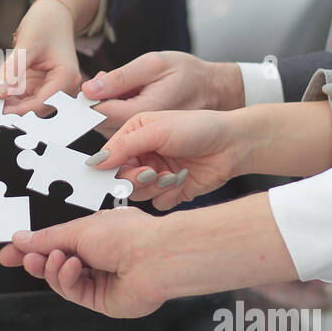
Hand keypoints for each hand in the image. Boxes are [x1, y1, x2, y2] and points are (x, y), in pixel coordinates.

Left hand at [0, 0, 81, 114]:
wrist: (53, 12)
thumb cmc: (47, 23)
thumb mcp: (27, 45)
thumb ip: (12, 71)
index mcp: (65, 78)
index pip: (41, 104)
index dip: (18, 108)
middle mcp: (60, 86)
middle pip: (31, 105)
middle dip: (6, 100)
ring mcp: (48, 85)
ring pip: (22, 100)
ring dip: (2, 92)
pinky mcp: (37, 83)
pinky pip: (18, 91)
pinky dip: (4, 85)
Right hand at [0, 208, 175, 317]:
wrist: (155, 257)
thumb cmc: (128, 235)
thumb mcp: (77, 229)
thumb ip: (46, 239)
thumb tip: (21, 239)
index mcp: (94, 234)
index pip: (56, 243)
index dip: (32, 248)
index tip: (10, 252)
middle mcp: (97, 258)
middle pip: (56, 264)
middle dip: (37, 261)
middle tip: (20, 259)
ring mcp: (100, 280)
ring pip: (61, 280)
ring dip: (52, 269)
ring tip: (53, 258)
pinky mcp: (102, 301)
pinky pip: (73, 292)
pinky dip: (66, 279)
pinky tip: (71, 267)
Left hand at [80, 51, 243, 135]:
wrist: (218, 93)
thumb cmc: (190, 74)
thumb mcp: (155, 65)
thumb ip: (121, 79)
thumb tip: (89, 88)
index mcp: (142, 114)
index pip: (100, 114)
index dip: (88, 101)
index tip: (87, 88)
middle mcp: (143, 136)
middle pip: (102, 128)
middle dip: (97, 107)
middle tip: (105, 84)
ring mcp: (148, 145)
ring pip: (112, 134)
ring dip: (109, 114)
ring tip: (124, 91)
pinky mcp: (152, 146)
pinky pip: (126, 137)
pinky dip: (122, 120)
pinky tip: (132, 103)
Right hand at [86, 109, 247, 210]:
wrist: (233, 144)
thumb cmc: (200, 127)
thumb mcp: (158, 130)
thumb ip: (125, 145)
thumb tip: (98, 160)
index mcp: (136, 134)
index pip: (111, 157)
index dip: (112, 168)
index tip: (118, 173)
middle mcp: (144, 155)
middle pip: (122, 178)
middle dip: (136, 178)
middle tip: (151, 173)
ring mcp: (157, 174)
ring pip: (139, 193)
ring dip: (155, 187)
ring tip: (171, 174)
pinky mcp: (171, 190)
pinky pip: (157, 203)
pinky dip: (168, 195)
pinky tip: (182, 181)